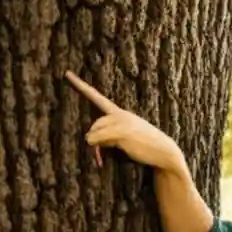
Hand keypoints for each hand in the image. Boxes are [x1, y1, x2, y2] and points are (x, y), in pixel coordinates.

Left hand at [66, 72, 186, 171]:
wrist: (164, 152)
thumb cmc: (145, 146)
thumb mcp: (124, 139)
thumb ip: (107, 136)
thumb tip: (89, 140)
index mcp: (120, 113)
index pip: (97, 97)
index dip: (80, 85)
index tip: (66, 73)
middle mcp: (120, 114)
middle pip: (95, 123)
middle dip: (96, 137)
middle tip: (101, 154)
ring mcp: (121, 122)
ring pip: (95, 130)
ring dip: (96, 144)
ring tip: (104, 157)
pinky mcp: (122, 132)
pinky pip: (97, 138)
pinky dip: (96, 146)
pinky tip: (102, 158)